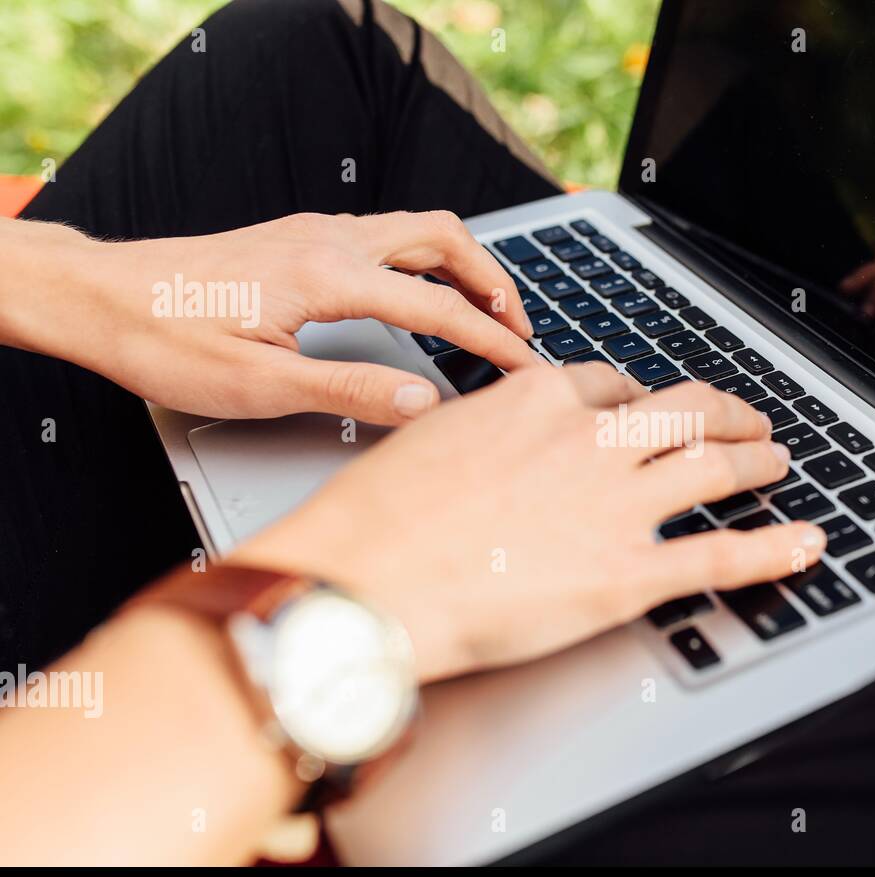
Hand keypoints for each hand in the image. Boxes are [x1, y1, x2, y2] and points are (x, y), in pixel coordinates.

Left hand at [8, 212, 536, 424]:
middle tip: (522, 332)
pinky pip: (386, 235)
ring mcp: (313, 232)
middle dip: (495, 282)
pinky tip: (421, 295)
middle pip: (443, 239)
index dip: (494, 342)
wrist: (99, 298)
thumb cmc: (165, 339)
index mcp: (328, 274)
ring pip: (416, 230)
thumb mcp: (261, 384)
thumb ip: (354, 389)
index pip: (439, 307)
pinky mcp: (298, 238)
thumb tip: (426, 402)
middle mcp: (328, 240)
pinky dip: (426, 262)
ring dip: (463, 267)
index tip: (529, 370)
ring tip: (487, 313)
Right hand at [233, 365, 826, 681]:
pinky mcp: (627, 574)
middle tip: (749, 420)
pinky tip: (805, 542)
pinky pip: (721, 555)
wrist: (364, 581)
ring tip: (778, 461)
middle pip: (687, 410)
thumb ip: (489, 428)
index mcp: (543, 401)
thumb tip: (503, 433)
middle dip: (728, 411)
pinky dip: (774, 547)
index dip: (647, 398)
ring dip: (756, 459)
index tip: (656, 409)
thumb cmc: (378, 517)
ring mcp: (617, 506)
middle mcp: (592, 442)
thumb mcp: (432, 438)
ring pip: (713, 465)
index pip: (617, 385)